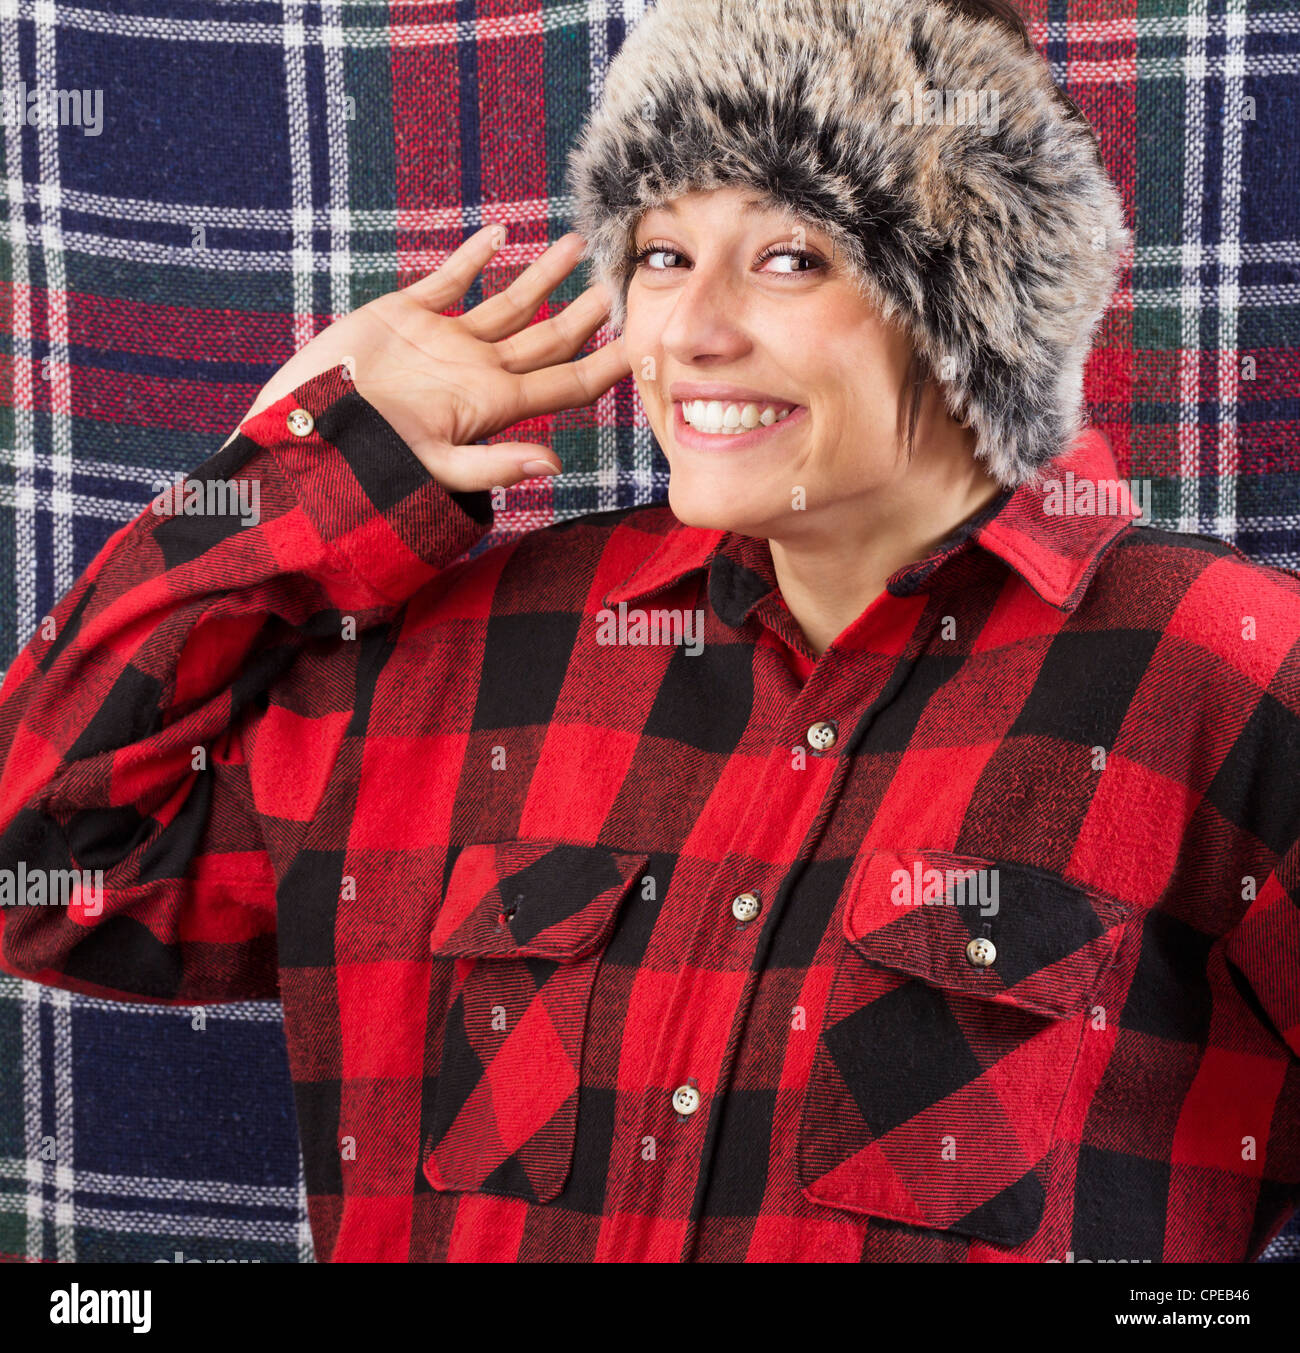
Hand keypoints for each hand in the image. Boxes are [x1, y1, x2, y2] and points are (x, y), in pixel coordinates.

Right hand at [240, 227, 629, 491]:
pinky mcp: (405, 314)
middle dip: (590, 313)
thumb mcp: (428, 467)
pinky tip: (501, 236)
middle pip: (551, 338)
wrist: (299, 430)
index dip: (609, 366)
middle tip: (626, 281)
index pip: (567, 384)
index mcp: (492, 405)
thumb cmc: (362, 458)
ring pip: (509, 303)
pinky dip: (475, 257)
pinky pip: (450, 281)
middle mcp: (478, 371)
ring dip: (544, 276)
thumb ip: (491, 467)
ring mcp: (445, 342)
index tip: (646, 343)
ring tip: (578, 246)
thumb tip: (555, 468)